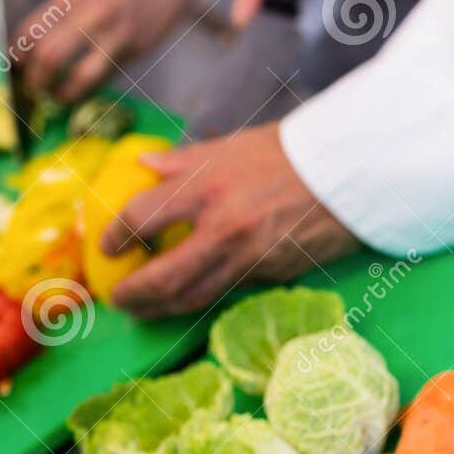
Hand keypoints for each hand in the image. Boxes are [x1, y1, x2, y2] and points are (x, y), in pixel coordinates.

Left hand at [16, 0, 218, 102]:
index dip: (19, 55)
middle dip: (37, 80)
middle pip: (50, 57)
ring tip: (57, 97)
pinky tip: (83, 89)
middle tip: (35, 88)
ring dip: (63, 94)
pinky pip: (105, 77)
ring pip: (80, 78)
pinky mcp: (136, 51)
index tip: (18, 66)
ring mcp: (116, 35)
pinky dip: (89, 88)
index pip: (32, 31)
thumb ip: (63, 10)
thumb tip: (36, 43)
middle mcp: (92, 14)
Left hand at [99, 123, 356, 315]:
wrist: (346, 175)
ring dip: (162, 308)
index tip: (106, 245)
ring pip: (193, 297)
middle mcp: (222, 228)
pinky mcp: (269, 275)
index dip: (116, 234)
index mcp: (206, 186)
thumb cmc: (289, 154)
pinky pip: (225, 291)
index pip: (142, 216)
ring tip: (145, 308)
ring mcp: (248, 258)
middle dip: (133, 294)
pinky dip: (201, 297)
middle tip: (118, 298)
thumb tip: (142, 165)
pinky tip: (188, 296)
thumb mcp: (230, 146)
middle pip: (163, 277)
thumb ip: (182, 160)